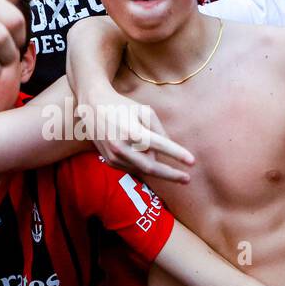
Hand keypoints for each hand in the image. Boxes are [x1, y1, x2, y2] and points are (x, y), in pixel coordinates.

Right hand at [76, 85, 193, 183]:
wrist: (92, 107)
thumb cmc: (123, 106)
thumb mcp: (145, 111)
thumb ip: (159, 130)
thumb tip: (169, 151)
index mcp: (132, 131)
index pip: (160, 145)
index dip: (177, 154)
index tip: (192, 162)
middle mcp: (121, 146)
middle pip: (151, 167)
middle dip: (171, 174)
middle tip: (187, 179)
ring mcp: (113, 156)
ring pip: (142, 169)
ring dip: (153, 164)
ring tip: (153, 152)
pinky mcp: (109, 162)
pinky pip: (132, 168)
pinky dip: (141, 163)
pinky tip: (140, 153)